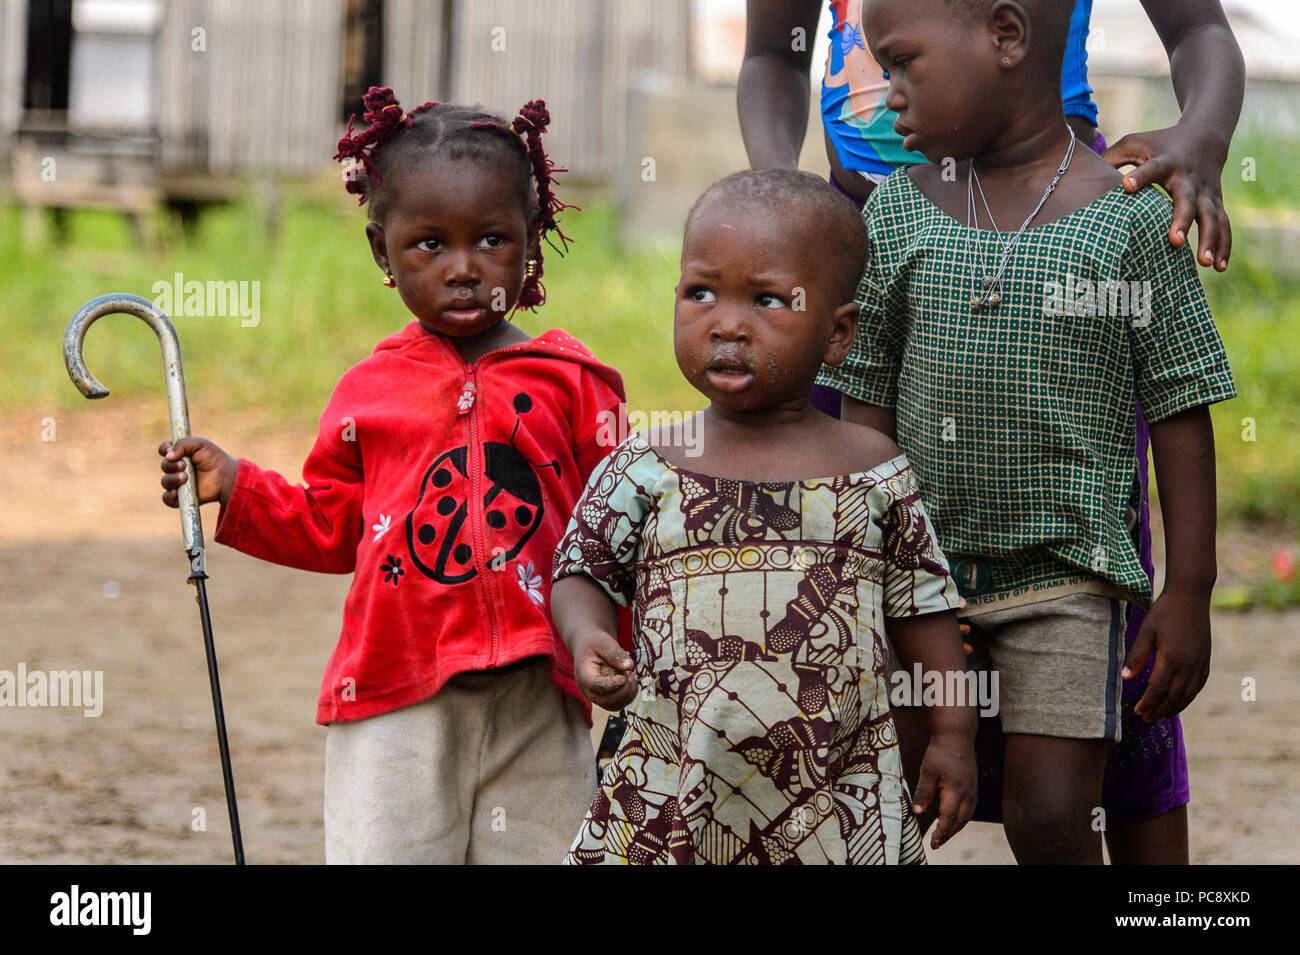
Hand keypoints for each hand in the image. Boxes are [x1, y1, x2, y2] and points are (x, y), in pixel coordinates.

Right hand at [158, 437, 237, 508]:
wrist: (225, 476)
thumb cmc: (214, 458)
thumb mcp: (200, 444)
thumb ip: (182, 444)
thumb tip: (167, 456)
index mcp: (180, 454)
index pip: (164, 450)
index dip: (164, 449)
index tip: (169, 450)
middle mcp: (176, 468)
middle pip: (164, 466)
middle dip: (171, 465)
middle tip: (184, 465)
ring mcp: (178, 483)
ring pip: (165, 481)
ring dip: (172, 479)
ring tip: (185, 477)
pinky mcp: (181, 497)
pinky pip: (167, 498)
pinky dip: (169, 495)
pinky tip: (176, 491)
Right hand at [571, 628, 636, 709]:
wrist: (587, 647)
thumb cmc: (594, 643)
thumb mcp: (603, 642)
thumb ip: (615, 653)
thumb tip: (629, 666)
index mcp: (584, 674)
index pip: (597, 685)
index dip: (613, 684)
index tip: (625, 676)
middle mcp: (587, 689)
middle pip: (605, 701)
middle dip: (623, 691)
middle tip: (632, 675)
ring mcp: (594, 695)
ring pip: (613, 705)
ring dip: (627, 694)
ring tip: (632, 676)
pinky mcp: (603, 697)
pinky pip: (617, 704)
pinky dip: (627, 696)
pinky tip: (630, 680)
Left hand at [911, 731, 976, 849]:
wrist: (956, 736)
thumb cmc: (940, 751)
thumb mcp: (928, 771)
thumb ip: (924, 792)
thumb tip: (917, 812)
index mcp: (956, 790)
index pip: (948, 818)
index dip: (941, 832)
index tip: (933, 842)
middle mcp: (968, 793)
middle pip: (960, 821)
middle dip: (949, 834)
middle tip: (937, 843)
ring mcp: (973, 790)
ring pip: (967, 816)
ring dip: (956, 828)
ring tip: (944, 836)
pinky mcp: (973, 786)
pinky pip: (970, 808)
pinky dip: (962, 818)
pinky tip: (955, 820)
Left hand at [1102, 123, 1231, 270]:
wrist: (1205, 135)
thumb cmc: (1159, 144)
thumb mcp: (1135, 143)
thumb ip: (1110, 157)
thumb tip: (1078, 173)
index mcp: (1165, 162)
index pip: (1152, 168)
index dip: (1139, 177)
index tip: (1126, 185)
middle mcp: (1188, 178)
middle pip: (1187, 199)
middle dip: (1182, 219)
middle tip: (1175, 241)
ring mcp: (1206, 192)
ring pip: (1212, 216)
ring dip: (1210, 239)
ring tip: (1204, 263)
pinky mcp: (1216, 203)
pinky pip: (1223, 225)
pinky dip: (1224, 245)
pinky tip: (1219, 267)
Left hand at [1124, 588, 1211, 720]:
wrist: (1191, 596)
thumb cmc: (1164, 612)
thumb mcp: (1146, 631)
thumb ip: (1137, 656)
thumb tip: (1125, 678)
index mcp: (1172, 658)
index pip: (1158, 690)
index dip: (1148, 703)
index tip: (1137, 711)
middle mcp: (1189, 664)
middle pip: (1174, 697)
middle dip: (1159, 710)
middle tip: (1145, 717)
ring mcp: (1200, 663)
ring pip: (1188, 695)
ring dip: (1174, 708)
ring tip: (1160, 714)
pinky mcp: (1206, 660)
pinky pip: (1198, 686)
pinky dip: (1188, 697)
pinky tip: (1179, 701)